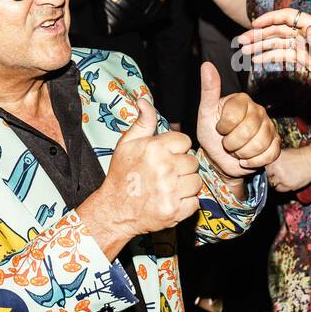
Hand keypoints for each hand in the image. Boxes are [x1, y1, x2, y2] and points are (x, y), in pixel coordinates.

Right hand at [84, 98, 201, 248]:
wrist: (114, 211)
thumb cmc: (121, 175)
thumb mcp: (127, 145)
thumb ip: (142, 123)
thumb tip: (144, 100)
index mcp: (155, 149)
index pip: (185, 141)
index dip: (176, 149)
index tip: (165, 156)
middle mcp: (165, 168)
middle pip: (192, 161)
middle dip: (182, 167)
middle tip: (166, 174)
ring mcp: (170, 191)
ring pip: (196, 181)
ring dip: (186, 185)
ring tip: (169, 187)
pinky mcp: (175, 211)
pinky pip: (195, 202)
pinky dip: (185, 203)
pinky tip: (170, 200)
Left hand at [195, 62, 279, 178]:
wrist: (220, 158)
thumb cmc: (211, 133)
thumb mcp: (206, 113)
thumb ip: (209, 90)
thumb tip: (207, 65)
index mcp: (242, 100)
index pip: (234, 115)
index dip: (223, 128)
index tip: (219, 129)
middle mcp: (258, 110)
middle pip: (248, 131)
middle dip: (232, 144)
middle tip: (227, 143)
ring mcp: (269, 127)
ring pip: (259, 144)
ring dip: (242, 154)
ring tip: (236, 150)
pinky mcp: (275, 143)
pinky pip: (270, 154)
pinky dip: (254, 161)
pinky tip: (246, 159)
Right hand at [235, 8, 310, 112]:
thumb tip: (307, 31)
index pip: (290, 17)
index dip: (272, 18)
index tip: (256, 24)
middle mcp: (309, 35)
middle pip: (279, 30)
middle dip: (259, 34)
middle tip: (242, 41)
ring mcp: (306, 48)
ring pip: (278, 43)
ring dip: (261, 46)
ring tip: (244, 51)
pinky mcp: (306, 60)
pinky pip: (284, 56)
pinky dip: (270, 57)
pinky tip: (258, 60)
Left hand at [265, 145, 310, 191]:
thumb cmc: (299, 155)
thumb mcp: (282, 153)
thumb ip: (272, 160)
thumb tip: (264, 166)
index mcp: (273, 159)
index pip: (261, 167)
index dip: (266, 168)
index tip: (269, 169)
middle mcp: (276, 169)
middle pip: (266, 176)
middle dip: (270, 175)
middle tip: (278, 172)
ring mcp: (282, 178)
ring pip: (272, 184)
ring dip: (275, 181)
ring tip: (283, 176)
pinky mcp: (289, 186)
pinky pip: (279, 189)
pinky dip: (282, 186)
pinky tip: (287, 180)